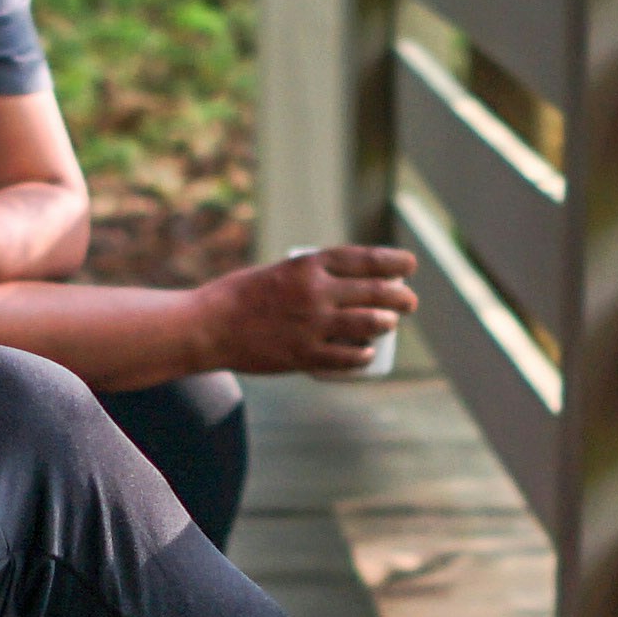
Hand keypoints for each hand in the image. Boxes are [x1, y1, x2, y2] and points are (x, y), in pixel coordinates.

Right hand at [208, 245, 413, 375]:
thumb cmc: (239, 296)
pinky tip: (368, 354)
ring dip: (387, 323)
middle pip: (374, 291)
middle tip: (410, 301)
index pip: (364, 258)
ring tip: (392, 324)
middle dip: (400, 296)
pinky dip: (362, 355)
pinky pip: (345, 357)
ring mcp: (311, 325)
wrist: (208, 325)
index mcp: (308, 265)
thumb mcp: (279, 272)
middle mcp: (315, 291)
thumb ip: (310, 278)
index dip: (393, 261)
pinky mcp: (303, 355)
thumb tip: (345, 290)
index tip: (410, 265)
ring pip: (367, 324)